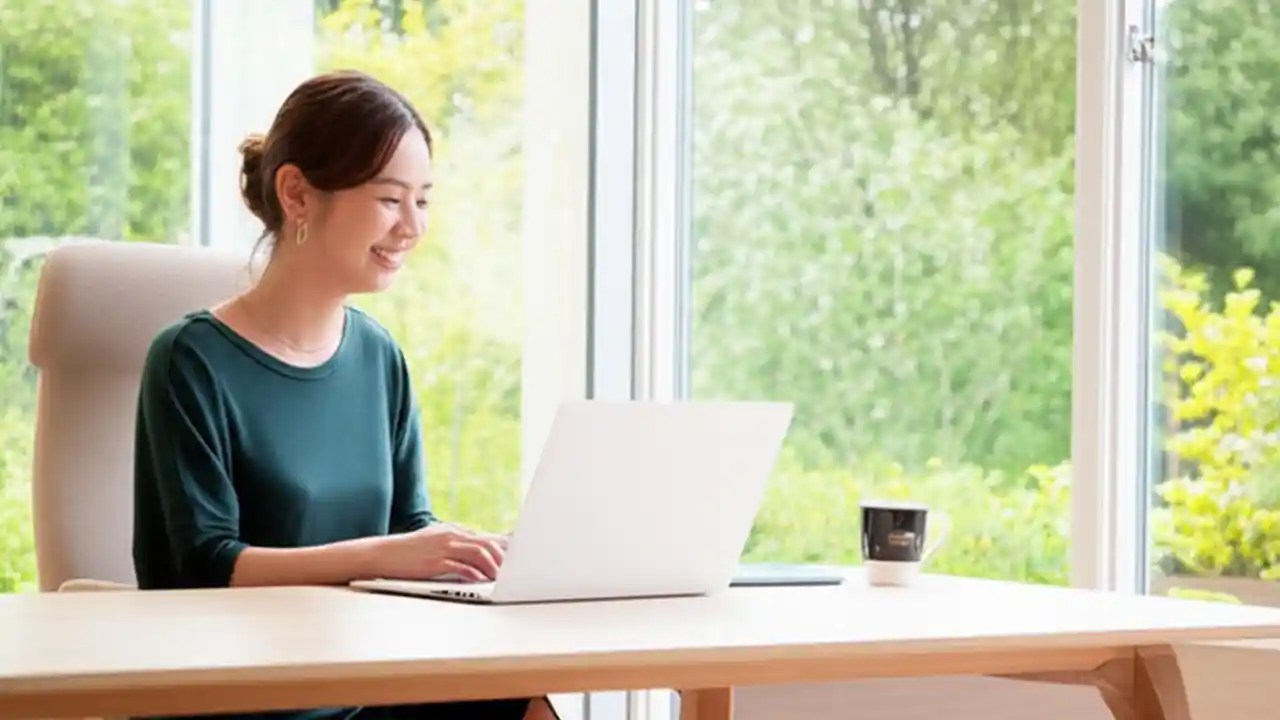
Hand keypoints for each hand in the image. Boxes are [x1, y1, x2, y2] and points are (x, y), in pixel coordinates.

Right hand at [375, 524, 505, 581]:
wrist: (383, 554)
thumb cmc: (409, 551)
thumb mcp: (435, 542)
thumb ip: (456, 545)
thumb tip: (477, 555)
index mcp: (454, 531)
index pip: (486, 538)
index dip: (503, 550)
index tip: (516, 560)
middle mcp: (452, 535)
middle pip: (487, 544)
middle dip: (502, 559)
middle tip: (511, 573)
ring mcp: (443, 547)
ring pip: (478, 553)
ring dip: (492, 567)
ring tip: (499, 578)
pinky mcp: (435, 561)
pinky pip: (461, 566)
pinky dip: (474, 573)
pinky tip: (480, 581)